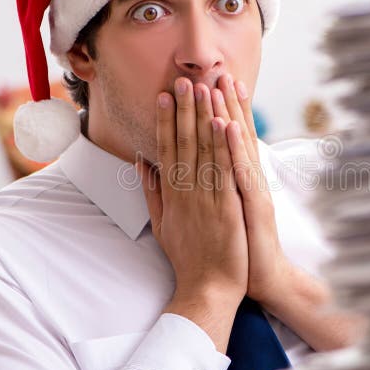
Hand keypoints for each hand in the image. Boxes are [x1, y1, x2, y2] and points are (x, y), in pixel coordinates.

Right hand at [136, 77, 248, 304]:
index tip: (164, 95)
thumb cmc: (187, 257)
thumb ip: (151, 192)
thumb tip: (142, 163)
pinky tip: (223, 123)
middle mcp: (186, 191)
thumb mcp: (161, 223)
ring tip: (203, 89)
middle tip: (183, 80)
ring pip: (203, 151)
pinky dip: (223, 146)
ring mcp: (206, 198)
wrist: (207, 289)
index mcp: (171, 194)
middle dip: (184, 109)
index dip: (165, 120)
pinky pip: (224, 171)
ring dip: (203, 117)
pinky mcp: (226, 207)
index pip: (166, 149)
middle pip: (183, 143)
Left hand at [211, 74, 294, 305]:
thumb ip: (204, 189)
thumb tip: (181, 169)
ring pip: (238, 147)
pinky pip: (242, 173)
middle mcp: (246, 180)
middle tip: (217, 72)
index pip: (223, 141)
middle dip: (224, 103)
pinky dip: (234, 149)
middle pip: (233, 136)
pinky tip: (228, 129)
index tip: (208, 85)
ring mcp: (252, 190)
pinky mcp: (254, 205)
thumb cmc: (237, 248)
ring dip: (229, 115)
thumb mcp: (218, 214)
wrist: (261, 277)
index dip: (216, 112)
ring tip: (221, 88)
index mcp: (234, 182)